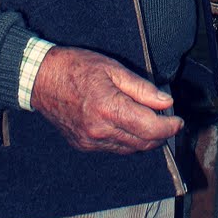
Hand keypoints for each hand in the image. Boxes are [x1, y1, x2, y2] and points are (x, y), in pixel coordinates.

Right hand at [31, 46, 181, 154]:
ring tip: (149, 121)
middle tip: (167, 120)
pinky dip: (127, 141)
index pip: (151, 129)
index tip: (178, 120)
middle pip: (143, 143)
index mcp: (109, 109)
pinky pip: (114, 149)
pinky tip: (128, 126)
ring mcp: (91, 141)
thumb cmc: (75, 67)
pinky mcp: (84, 145)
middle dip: (160, 134)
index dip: (170, 127)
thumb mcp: (112, 69)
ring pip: (130, 149)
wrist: (40, 79)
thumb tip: (165, 102)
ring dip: (145, 139)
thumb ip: (141, 88)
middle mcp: (100, 130)